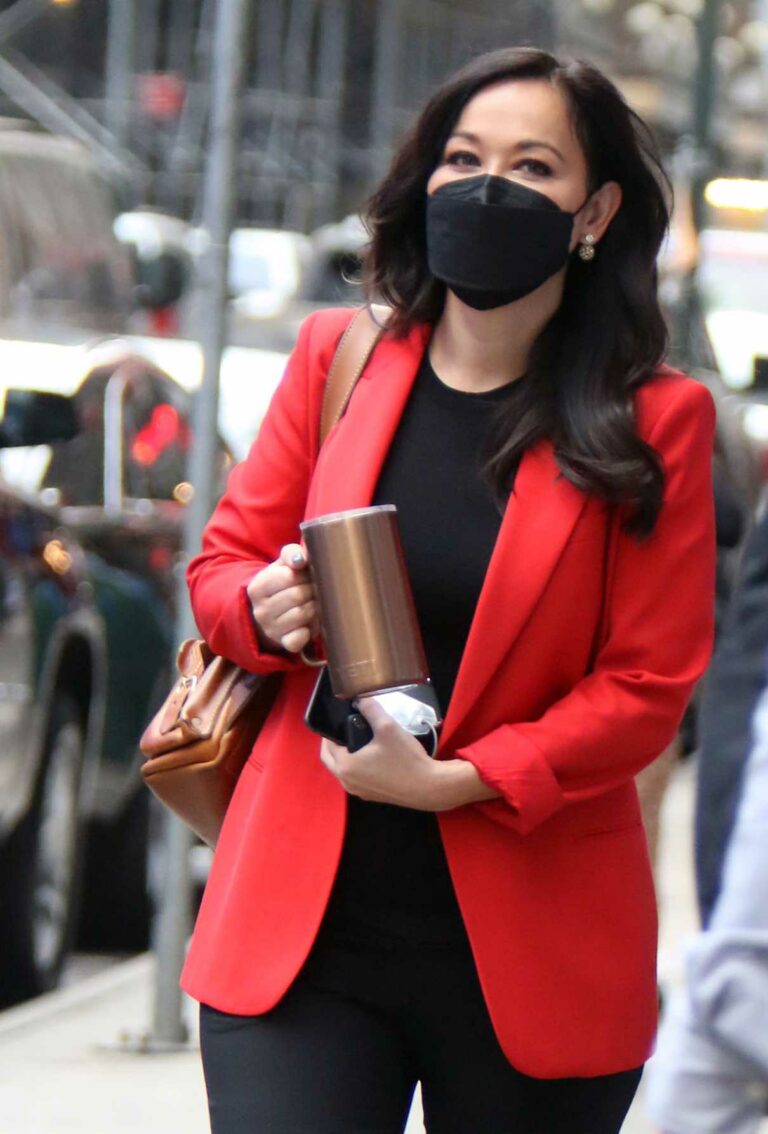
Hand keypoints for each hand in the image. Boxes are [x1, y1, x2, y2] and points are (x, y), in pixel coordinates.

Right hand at [246, 543, 318, 653]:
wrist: (270, 616)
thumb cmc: (281, 586)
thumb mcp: (281, 566)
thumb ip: (292, 554)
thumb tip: (302, 557)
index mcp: (257, 588)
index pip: (288, 576)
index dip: (303, 574)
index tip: (305, 575)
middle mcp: (260, 610)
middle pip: (298, 595)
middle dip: (312, 589)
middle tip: (314, 588)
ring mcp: (271, 629)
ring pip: (303, 614)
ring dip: (314, 607)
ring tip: (313, 602)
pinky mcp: (284, 643)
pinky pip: (302, 637)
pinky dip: (310, 629)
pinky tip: (309, 622)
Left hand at [319, 696, 500, 810]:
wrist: (428, 787)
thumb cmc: (405, 758)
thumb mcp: (388, 727)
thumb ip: (370, 709)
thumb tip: (359, 699)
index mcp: (345, 766)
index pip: (327, 746)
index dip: (330, 731)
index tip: (337, 719)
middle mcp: (347, 782)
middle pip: (330, 760)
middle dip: (332, 744)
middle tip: (343, 728)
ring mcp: (358, 792)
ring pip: (342, 771)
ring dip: (343, 757)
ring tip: (355, 739)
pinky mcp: (371, 796)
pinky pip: (355, 779)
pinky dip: (355, 767)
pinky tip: (370, 756)